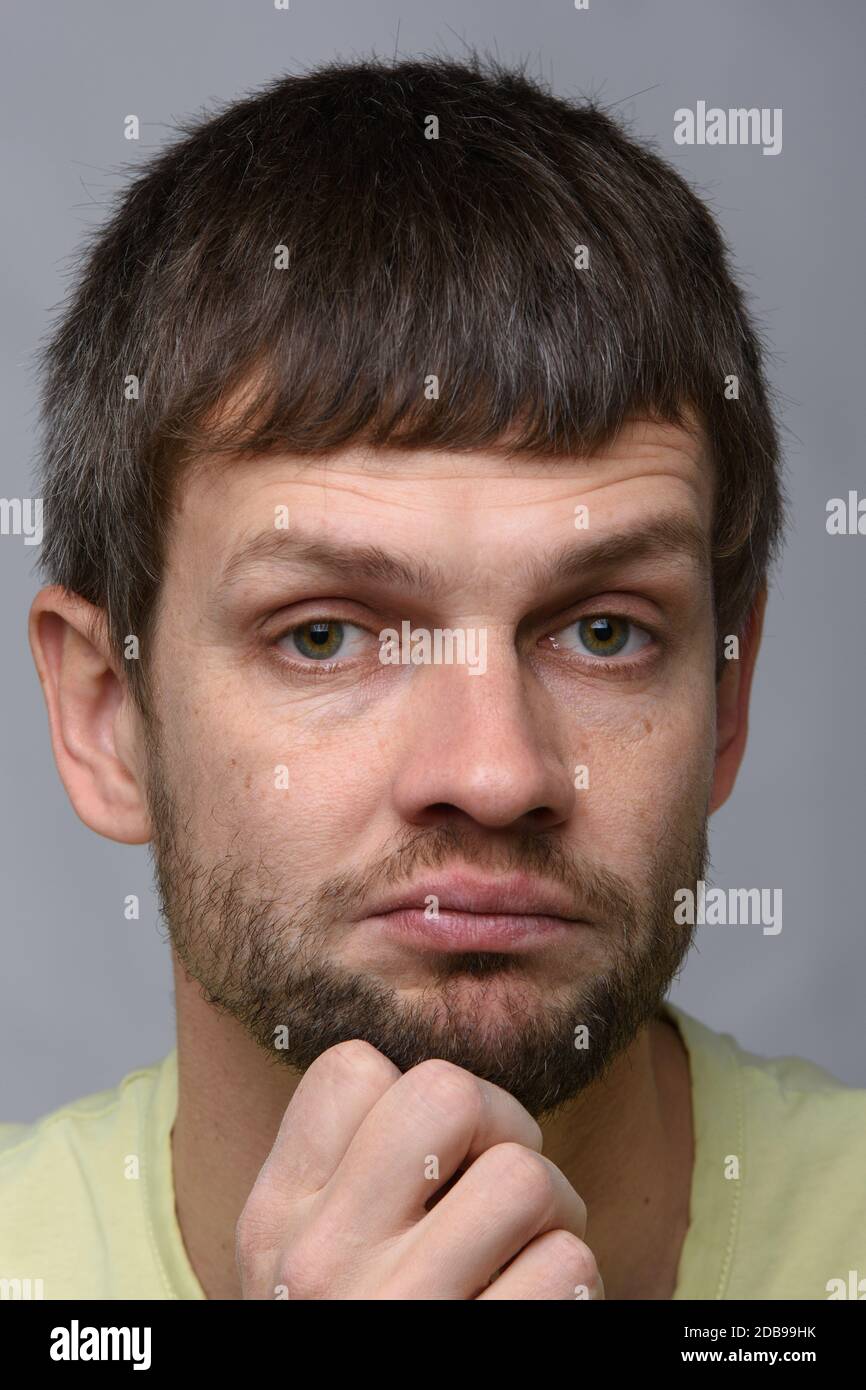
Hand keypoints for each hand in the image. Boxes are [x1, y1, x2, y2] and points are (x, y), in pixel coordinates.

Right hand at [236, 1039, 603, 1299]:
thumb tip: (448, 1093)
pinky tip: (533, 1312)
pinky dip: (572, 1284)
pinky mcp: (475, 1364)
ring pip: (526, 1178)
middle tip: (503, 1183)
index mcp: (276, 1218)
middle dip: (505, 1126)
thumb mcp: (299, 1261)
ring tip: (526, 1254)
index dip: (414, 1095)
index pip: (354, 1068)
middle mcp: (321, 1261)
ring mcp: (398, 1313)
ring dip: (553, 1213)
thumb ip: (345, 1178)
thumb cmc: (349, 1334)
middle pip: (451, 1093)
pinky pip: (567, 1266)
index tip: (432, 1152)